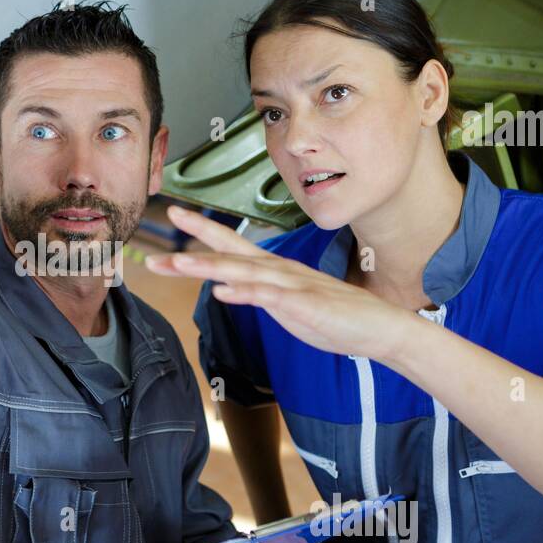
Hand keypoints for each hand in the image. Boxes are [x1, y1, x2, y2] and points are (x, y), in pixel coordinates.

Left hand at [147, 206, 417, 363]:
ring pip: (244, 272)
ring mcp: (291, 286)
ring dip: (209, 266)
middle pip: (230, 253)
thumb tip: (231, 288)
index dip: (202, 229)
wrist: (379, 328)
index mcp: (273, 270)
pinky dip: (245, 293)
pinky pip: (270, 298)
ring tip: (178, 262)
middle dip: (193, 244)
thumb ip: (261, 294)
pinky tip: (223, 291)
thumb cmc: (336, 317)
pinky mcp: (304, 306)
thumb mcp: (290, 304)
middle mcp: (279, 271)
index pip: (231, 244)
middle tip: (163, 233)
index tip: (175, 214)